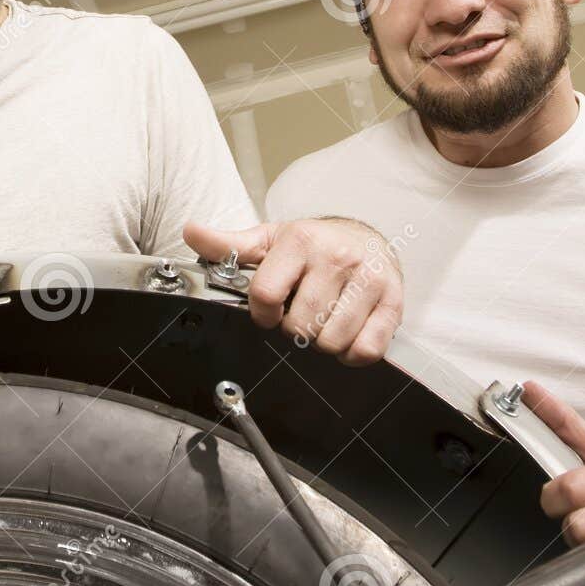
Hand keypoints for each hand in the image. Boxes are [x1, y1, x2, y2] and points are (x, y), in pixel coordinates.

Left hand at [182, 216, 402, 364]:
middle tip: (301, 314)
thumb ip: (230, 245)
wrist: (366, 239)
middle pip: (300, 326)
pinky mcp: (392, 302)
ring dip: (322, 342)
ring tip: (324, 320)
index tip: (270, 310)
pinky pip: (366, 350)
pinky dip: (352, 354)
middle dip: (294, 328)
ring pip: (332, 342)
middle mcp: (337, 257)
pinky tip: (347, 334)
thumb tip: (192, 232)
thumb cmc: (313, 246)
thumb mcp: (270, 240)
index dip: (262, 313)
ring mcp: (368, 280)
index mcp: (301, 241)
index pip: (265, 295)